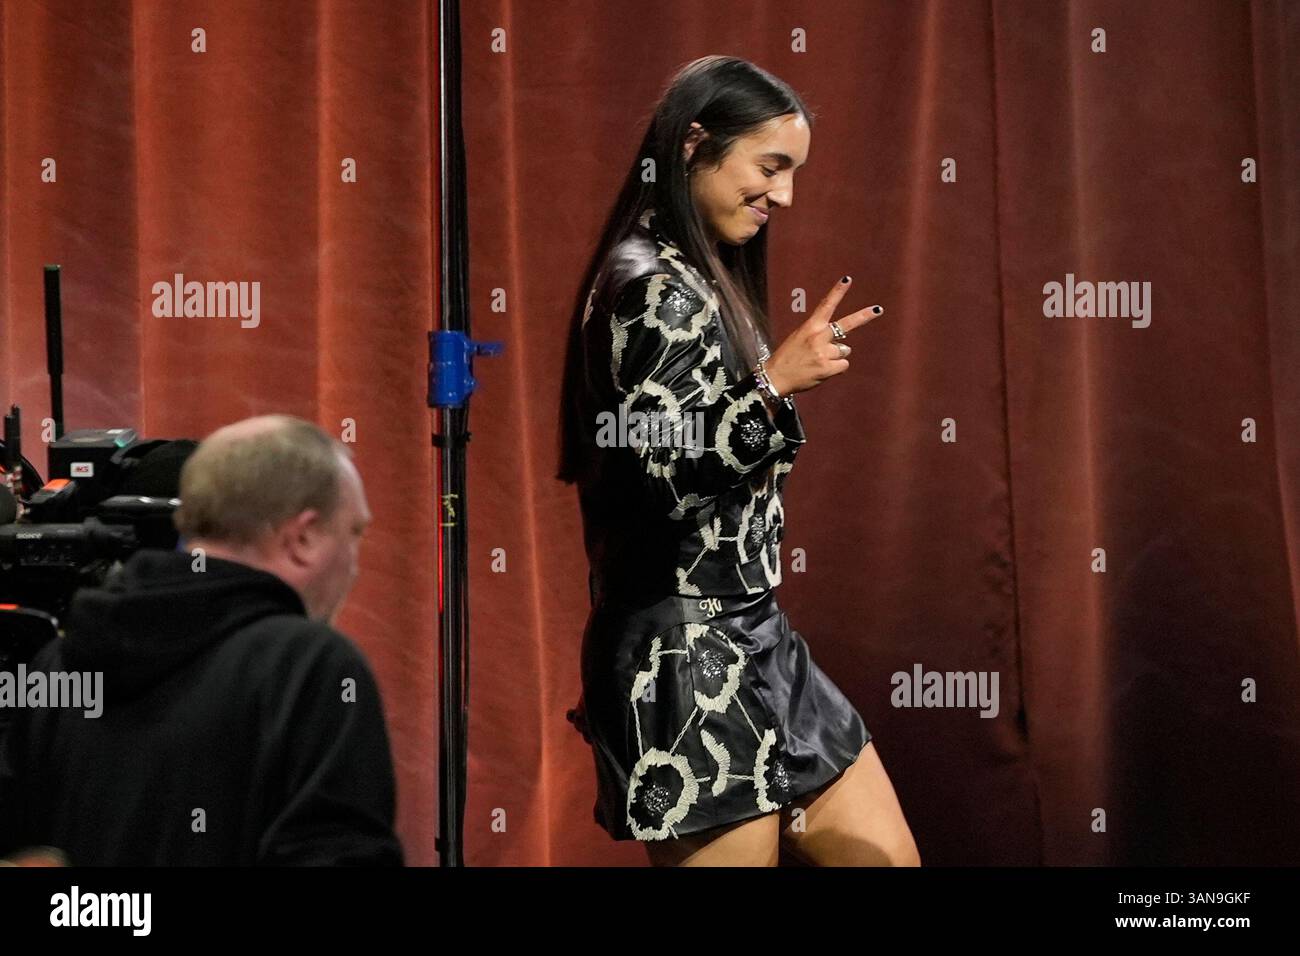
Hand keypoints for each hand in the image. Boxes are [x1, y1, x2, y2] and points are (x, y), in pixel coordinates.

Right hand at [763, 276, 881, 396]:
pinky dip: (836, 369)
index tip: (847, 279)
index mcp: (810, 327)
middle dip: (864, 316)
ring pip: (844, 350)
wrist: (776, 377)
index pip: (826, 305)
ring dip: (836, 356)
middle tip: (879, 309)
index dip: (837, 292)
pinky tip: (822, 370)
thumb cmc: (788, 357)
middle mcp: (818, 337)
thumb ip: (820, 336)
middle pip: (846, 324)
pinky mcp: (828, 368)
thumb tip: (843, 345)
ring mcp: (824, 353)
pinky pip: (843, 365)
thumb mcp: (799, 337)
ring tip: (818, 361)